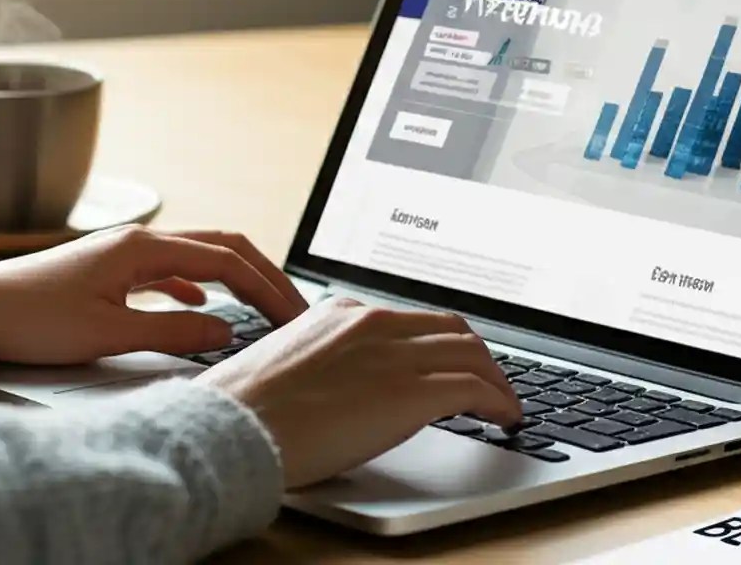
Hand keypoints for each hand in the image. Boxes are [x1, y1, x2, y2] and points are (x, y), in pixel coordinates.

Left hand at [0, 225, 308, 363]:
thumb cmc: (29, 321)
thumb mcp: (109, 334)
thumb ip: (173, 334)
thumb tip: (226, 333)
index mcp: (144, 248)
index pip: (228, 260)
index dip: (268, 288)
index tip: (294, 317)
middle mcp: (139, 242)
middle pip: (221, 248)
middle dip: (262, 276)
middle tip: (292, 309)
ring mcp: (123, 254)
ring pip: (198, 257)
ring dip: (234, 281)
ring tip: (260, 309)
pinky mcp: (109, 271)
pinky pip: (170, 271)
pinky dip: (198, 287)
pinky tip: (202, 308)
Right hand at [196, 297, 521, 488]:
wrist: (236, 427)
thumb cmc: (246, 409)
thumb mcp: (287, 362)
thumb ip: (324, 359)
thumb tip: (344, 384)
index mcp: (342, 313)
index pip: (409, 319)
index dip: (438, 342)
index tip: (448, 360)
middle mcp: (373, 323)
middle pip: (450, 328)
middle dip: (476, 354)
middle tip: (487, 380)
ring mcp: (395, 353)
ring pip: (471, 353)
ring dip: (496, 379)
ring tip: (504, 402)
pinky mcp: (411, 391)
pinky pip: (475, 388)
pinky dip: (500, 401)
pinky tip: (505, 418)